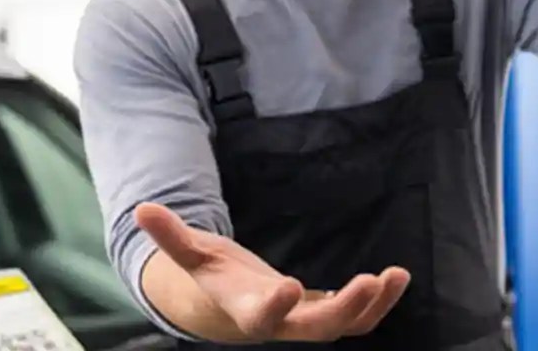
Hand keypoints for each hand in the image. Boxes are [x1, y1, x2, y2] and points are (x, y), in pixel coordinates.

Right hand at [136, 203, 410, 342]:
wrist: (230, 312)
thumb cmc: (212, 278)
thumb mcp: (193, 256)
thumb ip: (171, 236)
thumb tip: (141, 209)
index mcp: (245, 310)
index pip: (259, 317)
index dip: (274, 307)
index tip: (291, 287)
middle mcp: (280, 323)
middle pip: (315, 329)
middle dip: (343, 309)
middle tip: (367, 281)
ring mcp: (305, 322)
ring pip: (344, 327)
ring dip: (373, 306)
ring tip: (395, 276)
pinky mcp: (324, 314)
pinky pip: (358, 317)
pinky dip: (379, 302)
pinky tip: (396, 278)